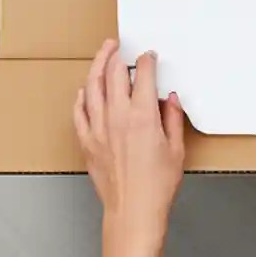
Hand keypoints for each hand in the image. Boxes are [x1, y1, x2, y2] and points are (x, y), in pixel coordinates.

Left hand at [74, 39, 185, 256]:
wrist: (133, 210)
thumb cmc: (156, 185)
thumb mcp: (177, 149)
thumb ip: (173, 119)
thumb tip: (171, 100)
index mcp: (143, 116)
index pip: (143, 75)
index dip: (146, 60)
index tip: (148, 57)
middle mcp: (117, 117)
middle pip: (112, 73)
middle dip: (116, 54)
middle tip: (118, 46)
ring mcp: (98, 128)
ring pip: (92, 87)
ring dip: (96, 66)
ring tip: (101, 56)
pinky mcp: (87, 141)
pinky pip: (79, 112)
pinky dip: (81, 97)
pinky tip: (84, 91)